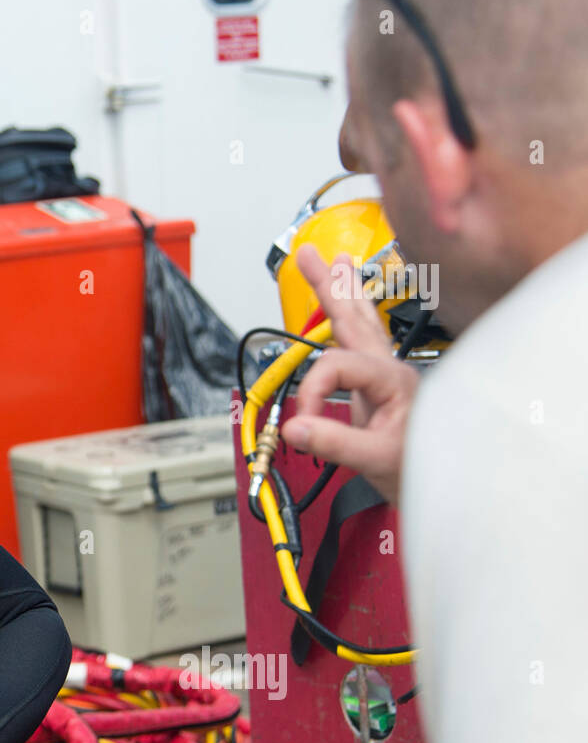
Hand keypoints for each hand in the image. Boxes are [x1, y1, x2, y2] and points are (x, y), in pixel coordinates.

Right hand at [280, 244, 419, 506]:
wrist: (448, 487)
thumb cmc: (421, 472)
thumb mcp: (376, 460)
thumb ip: (334, 441)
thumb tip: (293, 425)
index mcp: (393, 380)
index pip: (335, 366)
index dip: (313, 393)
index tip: (304, 425)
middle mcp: (392, 370)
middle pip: (355, 317)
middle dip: (330, 285)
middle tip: (309, 255)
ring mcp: (386, 376)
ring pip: (362, 324)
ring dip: (344, 293)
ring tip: (332, 263)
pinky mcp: (380, 388)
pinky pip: (362, 342)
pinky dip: (351, 318)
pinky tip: (346, 306)